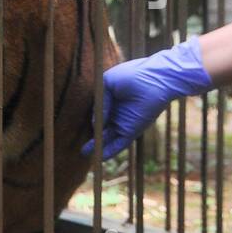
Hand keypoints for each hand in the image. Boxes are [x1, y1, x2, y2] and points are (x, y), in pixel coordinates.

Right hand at [83, 37, 212, 159]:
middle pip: (101, 128)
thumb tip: (95, 121)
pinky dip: (109, 151)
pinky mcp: (132, 130)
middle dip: (91, 136)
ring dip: (97, 147)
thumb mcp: (108, 82)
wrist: (156, 79)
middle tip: (80, 144)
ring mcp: (124, 122)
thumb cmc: (133, 75)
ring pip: (107, 138)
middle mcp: (116, 112)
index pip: (96, 112)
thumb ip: (100, 102)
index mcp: (110, 98)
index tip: (75, 125)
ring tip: (85, 154)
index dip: (88, 118)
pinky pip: (119, 144)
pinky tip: (100, 157)